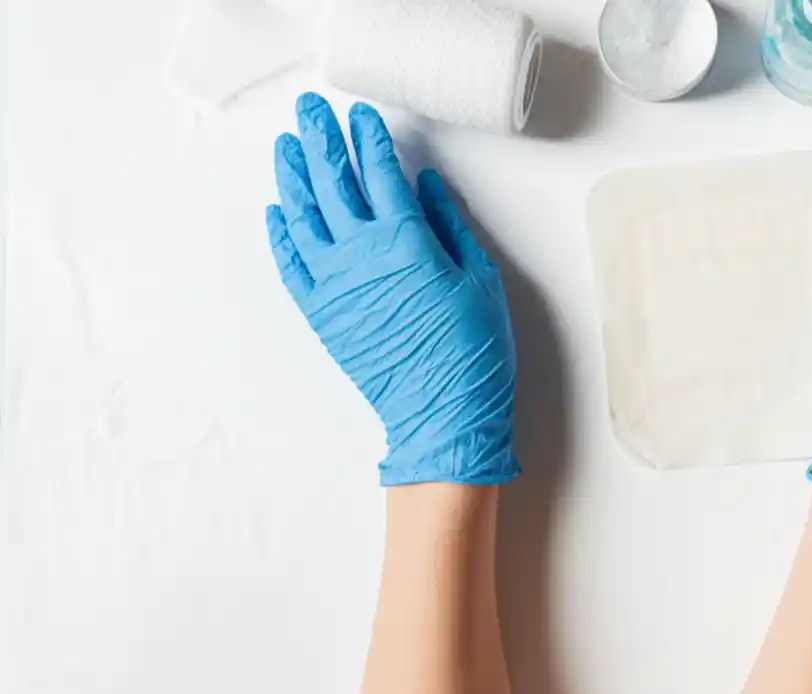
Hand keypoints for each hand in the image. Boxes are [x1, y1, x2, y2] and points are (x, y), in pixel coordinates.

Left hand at [266, 92, 518, 485]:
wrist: (442, 412)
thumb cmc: (472, 348)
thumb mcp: (480, 278)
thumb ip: (450, 226)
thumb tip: (426, 186)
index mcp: (406, 239)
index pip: (380, 172)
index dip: (370, 138)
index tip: (362, 115)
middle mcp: (360, 253)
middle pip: (332, 181)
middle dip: (321, 139)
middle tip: (310, 109)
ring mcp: (332, 283)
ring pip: (301, 215)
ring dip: (292, 175)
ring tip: (287, 146)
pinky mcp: (319, 313)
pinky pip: (289, 264)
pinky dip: (281, 234)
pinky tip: (278, 212)